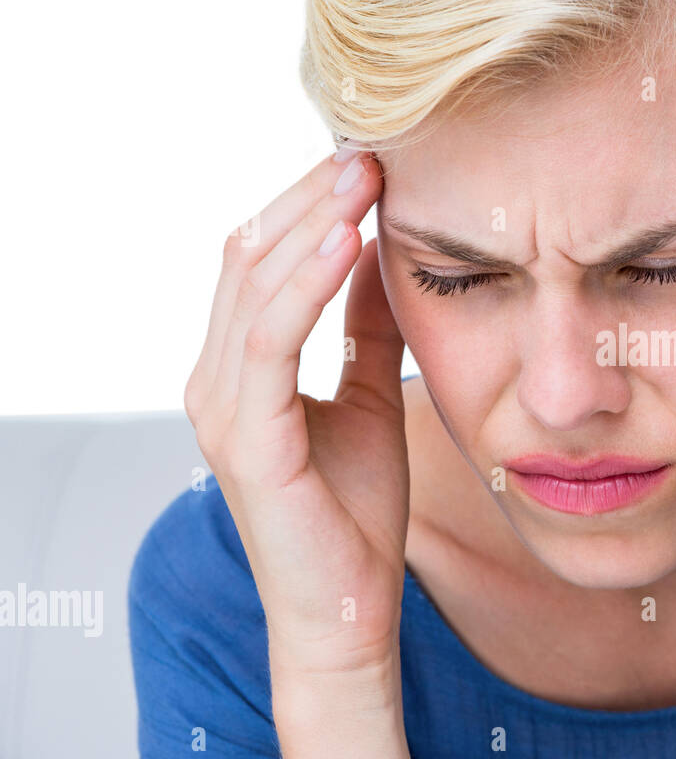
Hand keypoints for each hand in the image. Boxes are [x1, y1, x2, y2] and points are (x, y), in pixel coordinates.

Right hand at [184, 149, 408, 679]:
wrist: (351, 605)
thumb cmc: (357, 509)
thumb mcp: (368, 392)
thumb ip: (364, 325)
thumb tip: (378, 249)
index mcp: (239, 370)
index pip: (260, 261)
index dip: (308, 206)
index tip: (369, 164)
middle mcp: (214, 380)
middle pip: (249, 257)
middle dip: (310, 199)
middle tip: (369, 152)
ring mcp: (221, 407)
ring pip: (252, 285)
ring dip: (310, 223)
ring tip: (365, 178)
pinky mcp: (246, 437)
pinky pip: (270, 339)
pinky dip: (306, 283)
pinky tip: (347, 241)